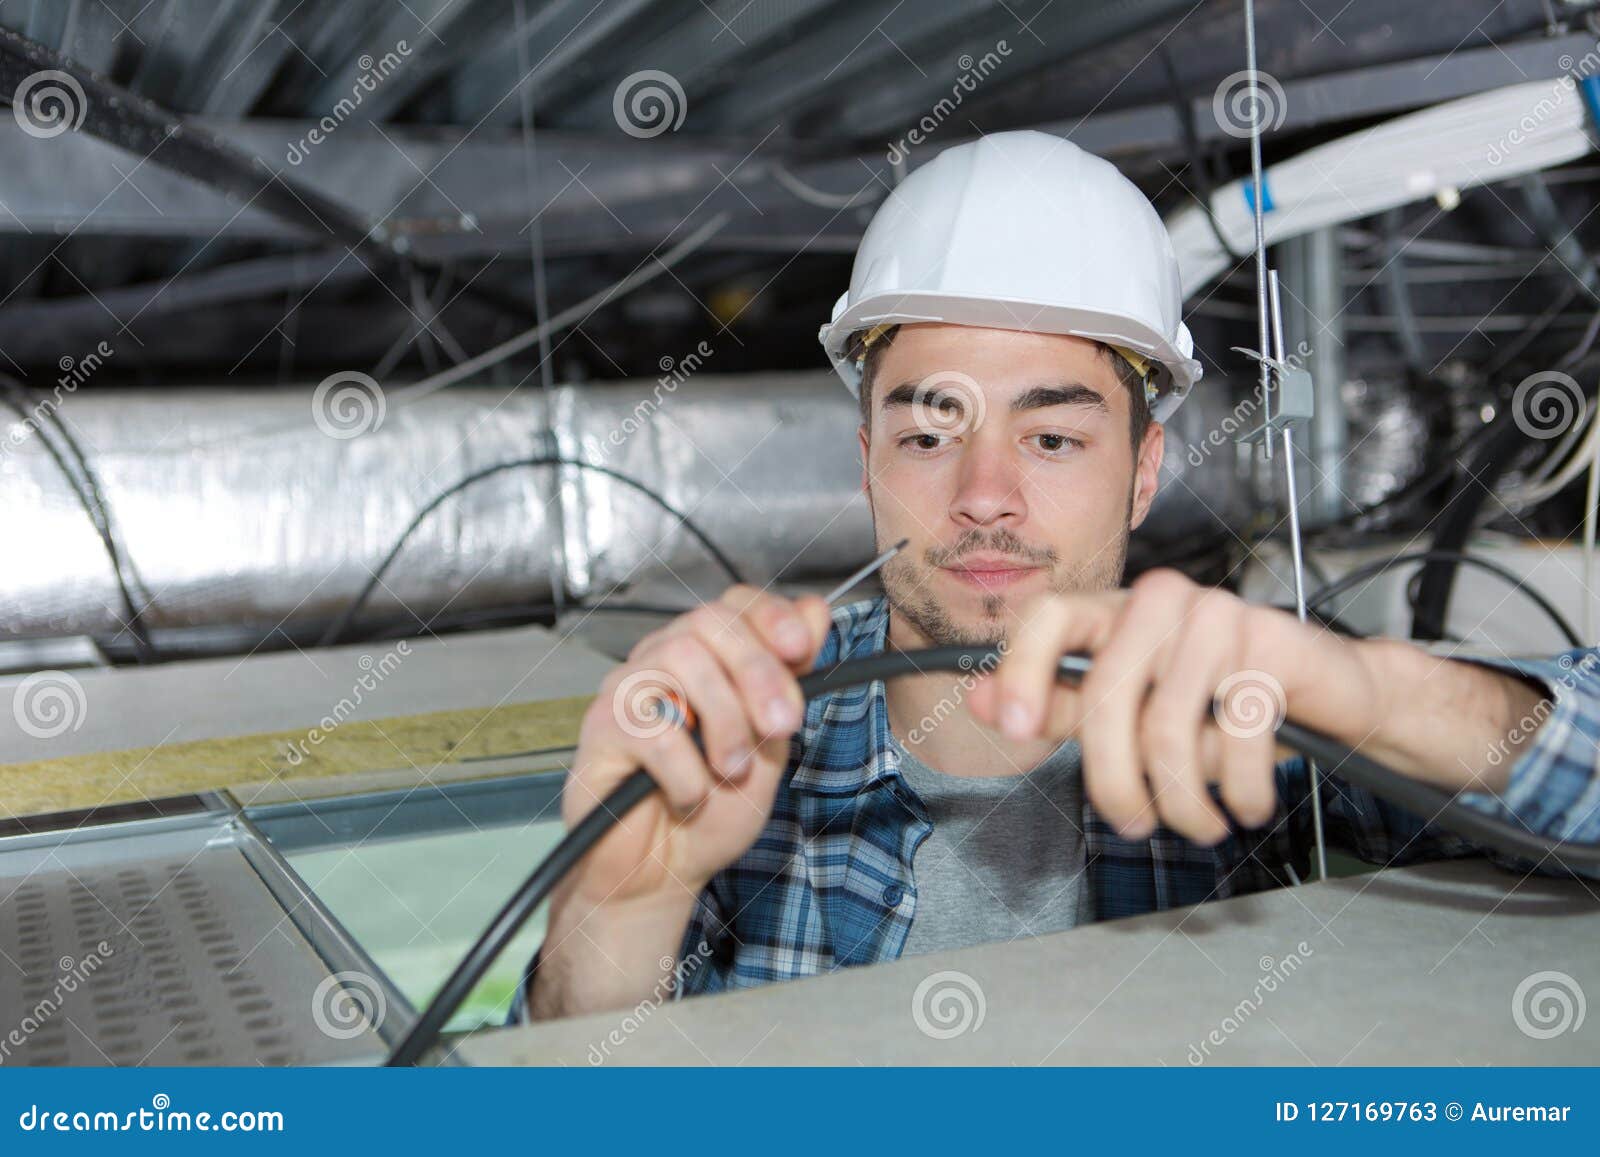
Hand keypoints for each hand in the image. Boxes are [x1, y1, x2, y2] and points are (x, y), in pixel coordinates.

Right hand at [556, 584, 831, 910]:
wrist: (665, 874)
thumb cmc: (712, 810)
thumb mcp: (771, 746)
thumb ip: (791, 682)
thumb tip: (816, 611)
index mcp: (705, 659)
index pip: (732, 603)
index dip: (769, 615)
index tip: (802, 648)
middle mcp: (661, 662)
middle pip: (707, 622)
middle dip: (757, 671)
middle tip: (782, 727)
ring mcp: (627, 690)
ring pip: (680, 659)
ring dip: (725, 722)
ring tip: (732, 771)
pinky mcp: (601, 729)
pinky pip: (650, 727)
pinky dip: (685, 770)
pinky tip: (688, 796)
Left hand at [966, 569, 1381, 843]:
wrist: (1331, 697)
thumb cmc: (1225, 706)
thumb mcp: (1135, 711)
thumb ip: (1061, 705)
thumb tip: (976, 700)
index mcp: (1118, 611)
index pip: (1050, 616)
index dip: (1021, 669)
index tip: (1012, 729)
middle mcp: (1162, 600)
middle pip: (1105, 694)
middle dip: (1113, 779)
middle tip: (1132, 824)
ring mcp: (1217, 614)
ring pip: (1168, 727)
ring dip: (1183, 801)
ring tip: (1200, 824)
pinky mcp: (1270, 639)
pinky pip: (1237, 733)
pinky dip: (1241, 789)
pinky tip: (1247, 803)